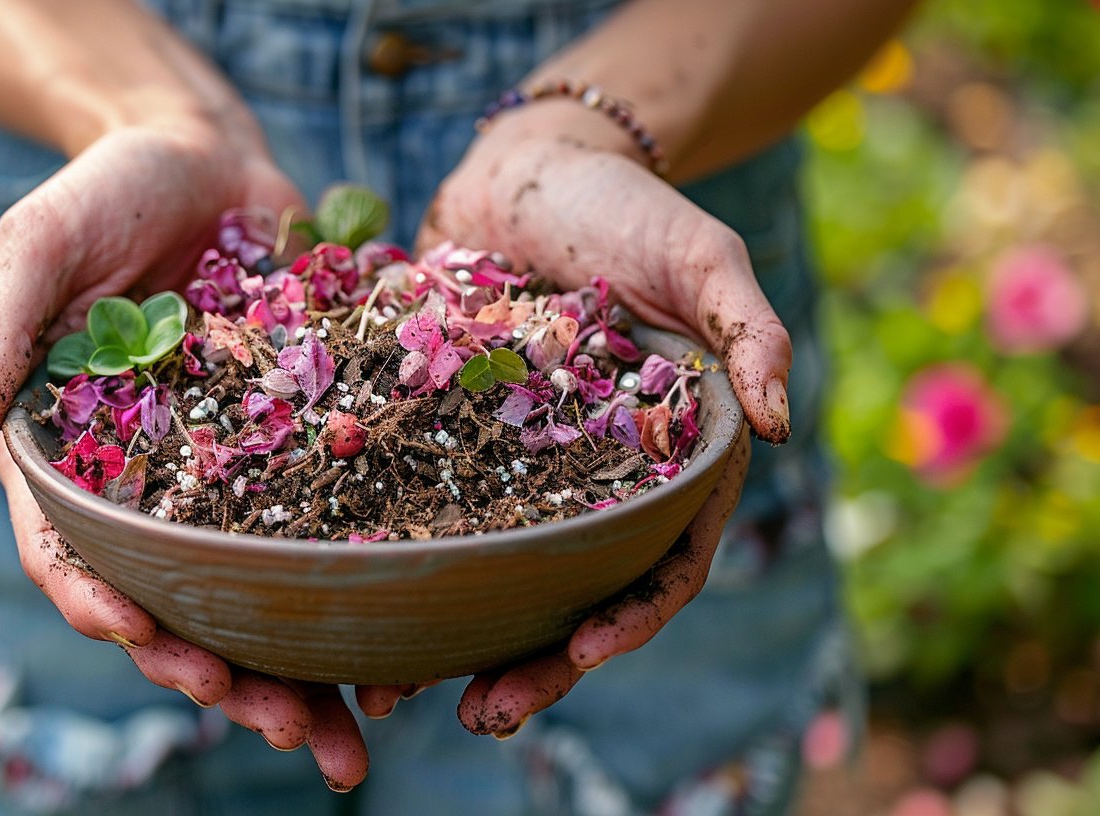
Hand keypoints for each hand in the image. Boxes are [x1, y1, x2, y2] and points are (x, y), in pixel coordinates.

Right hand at [0, 119, 375, 789]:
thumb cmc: (101, 192)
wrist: (201, 155)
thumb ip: (4, 322)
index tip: (147, 639)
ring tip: (353, 728)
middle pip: (177, 601)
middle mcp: (150, 483)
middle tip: (282, 725)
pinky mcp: (296, 443)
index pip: (73, 550)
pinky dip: (360, 586)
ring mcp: (227, 473)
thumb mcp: (39, 242)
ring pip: (259, 591)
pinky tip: (411, 641)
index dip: (103, 603)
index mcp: (72, 454)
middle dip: (221, 672)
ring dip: (301, 666)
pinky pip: (325, 525)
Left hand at [417, 105, 789, 736]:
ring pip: (493, 573)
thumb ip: (747, 331)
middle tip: (486, 712)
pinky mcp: (450, 440)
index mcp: (667, 458)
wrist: (527, 168)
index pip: (664, 557)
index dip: (634, 610)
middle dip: (537, 660)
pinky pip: (422, 510)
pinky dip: (396, 560)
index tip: (587, 644)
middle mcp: (592, 479)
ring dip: (456, 637)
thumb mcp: (701, 255)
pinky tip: (346, 600)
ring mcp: (518, 467)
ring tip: (399, 694)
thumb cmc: (628, 205)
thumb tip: (784, 425)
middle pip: (572, 591)